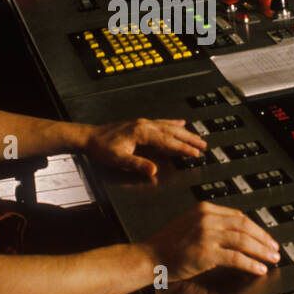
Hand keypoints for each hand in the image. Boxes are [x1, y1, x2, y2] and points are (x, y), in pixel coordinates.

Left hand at [84, 118, 205, 176]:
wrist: (90, 137)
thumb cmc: (102, 148)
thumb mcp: (118, 159)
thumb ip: (137, 164)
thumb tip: (153, 171)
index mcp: (142, 132)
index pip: (168, 141)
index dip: (183, 148)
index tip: (195, 153)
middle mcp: (145, 125)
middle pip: (173, 131)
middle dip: (190, 139)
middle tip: (204, 146)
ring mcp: (144, 123)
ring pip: (170, 126)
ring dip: (185, 132)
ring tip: (197, 138)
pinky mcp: (141, 124)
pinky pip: (162, 122)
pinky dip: (173, 123)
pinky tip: (180, 123)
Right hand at [141, 202, 279, 280]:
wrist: (150, 257)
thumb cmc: (168, 244)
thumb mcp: (191, 224)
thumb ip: (212, 224)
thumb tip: (238, 234)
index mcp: (204, 208)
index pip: (238, 216)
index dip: (256, 228)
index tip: (266, 237)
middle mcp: (207, 218)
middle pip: (245, 226)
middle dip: (263, 238)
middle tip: (275, 249)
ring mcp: (207, 234)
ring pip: (244, 241)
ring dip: (261, 251)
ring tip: (272, 259)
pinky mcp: (206, 252)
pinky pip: (236, 258)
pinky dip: (251, 264)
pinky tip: (259, 269)